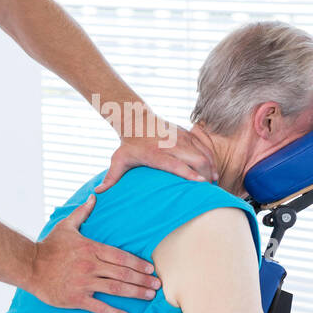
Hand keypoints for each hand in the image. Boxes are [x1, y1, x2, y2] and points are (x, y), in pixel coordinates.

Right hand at [28, 192, 162, 312]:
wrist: (28, 266)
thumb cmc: (49, 246)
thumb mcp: (66, 226)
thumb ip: (83, 212)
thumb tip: (94, 196)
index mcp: (90, 249)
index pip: (120, 256)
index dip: (137, 264)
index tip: (151, 269)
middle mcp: (89, 266)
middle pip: (122, 274)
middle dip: (142, 280)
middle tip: (157, 285)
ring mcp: (83, 283)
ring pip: (115, 289)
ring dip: (135, 293)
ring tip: (149, 296)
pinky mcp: (75, 298)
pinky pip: (99, 307)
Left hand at [95, 112, 217, 192]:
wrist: (137, 119)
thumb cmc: (128, 144)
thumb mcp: (118, 159)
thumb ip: (111, 177)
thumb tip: (98, 192)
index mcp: (156, 153)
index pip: (176, 164)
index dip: (189, 174)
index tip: (201, 183)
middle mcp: (171, 144)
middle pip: (195, 159)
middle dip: (206, 174)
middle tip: (209, 189)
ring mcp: (181, 138)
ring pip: (203, 153)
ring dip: (211, 167)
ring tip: (214, 182)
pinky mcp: (186, 134)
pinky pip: (204, 146)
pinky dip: (210, 158)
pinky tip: (213, 170)